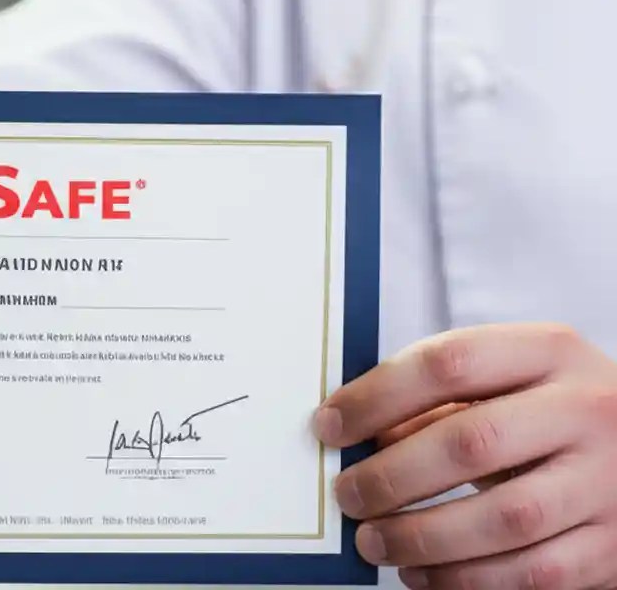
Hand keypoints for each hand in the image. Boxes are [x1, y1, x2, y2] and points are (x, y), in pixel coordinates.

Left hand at [314, 323, 616, 588]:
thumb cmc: (550, 413)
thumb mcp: (507, 383)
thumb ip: (437, 401)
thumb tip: (354, 436)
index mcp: (551, 351)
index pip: (449, 361)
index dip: (377, 396)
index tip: (330, 426)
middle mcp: (587, 410)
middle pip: (471, 443)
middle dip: (391, 476)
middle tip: (346, 495)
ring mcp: (607, 480)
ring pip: (503, 519)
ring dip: (421, 537)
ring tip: (373, 541)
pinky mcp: (614, 545)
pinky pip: (532, 573)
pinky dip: (465, 581)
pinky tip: (422, 574)